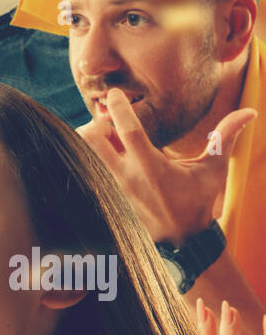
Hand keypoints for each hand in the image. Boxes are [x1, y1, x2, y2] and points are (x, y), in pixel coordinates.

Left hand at [77, 90, 255, 244]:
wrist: (178, 241)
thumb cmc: (196, 202)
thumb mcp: (213, 170)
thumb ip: (225, 138)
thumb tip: (249, 111)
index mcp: (151, 167)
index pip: (129, 131)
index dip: (119, 109)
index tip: (113, 93)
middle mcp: (125, 176)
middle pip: (91, 140)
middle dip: (96, 124)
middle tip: (109, 123)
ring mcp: (111, 188)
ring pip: (84, 154)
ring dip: (92, 142)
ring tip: (110, 140)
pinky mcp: (105, 196)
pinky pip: (87, 170)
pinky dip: (91, 158)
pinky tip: (109, 157)